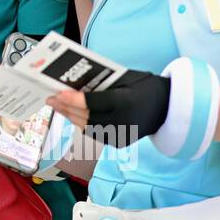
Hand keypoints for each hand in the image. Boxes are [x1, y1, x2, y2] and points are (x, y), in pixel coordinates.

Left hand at [46, 69, 170, 145]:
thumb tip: (75, 83)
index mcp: (125, 102)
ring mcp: (121, 135)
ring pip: (87, 127)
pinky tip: (72, 116)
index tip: (57, 94)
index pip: (93, 103)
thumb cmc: (145, 86)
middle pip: (86, 117)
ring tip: (57, 107)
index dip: (73, 100)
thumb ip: (103, 82)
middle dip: (66, 108)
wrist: (168, 109)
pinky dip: (81, 124)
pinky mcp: (119, 142)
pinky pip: (95, 134)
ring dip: (70, 117)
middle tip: (51, 99)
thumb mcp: (126, 77)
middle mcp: (122, 121)